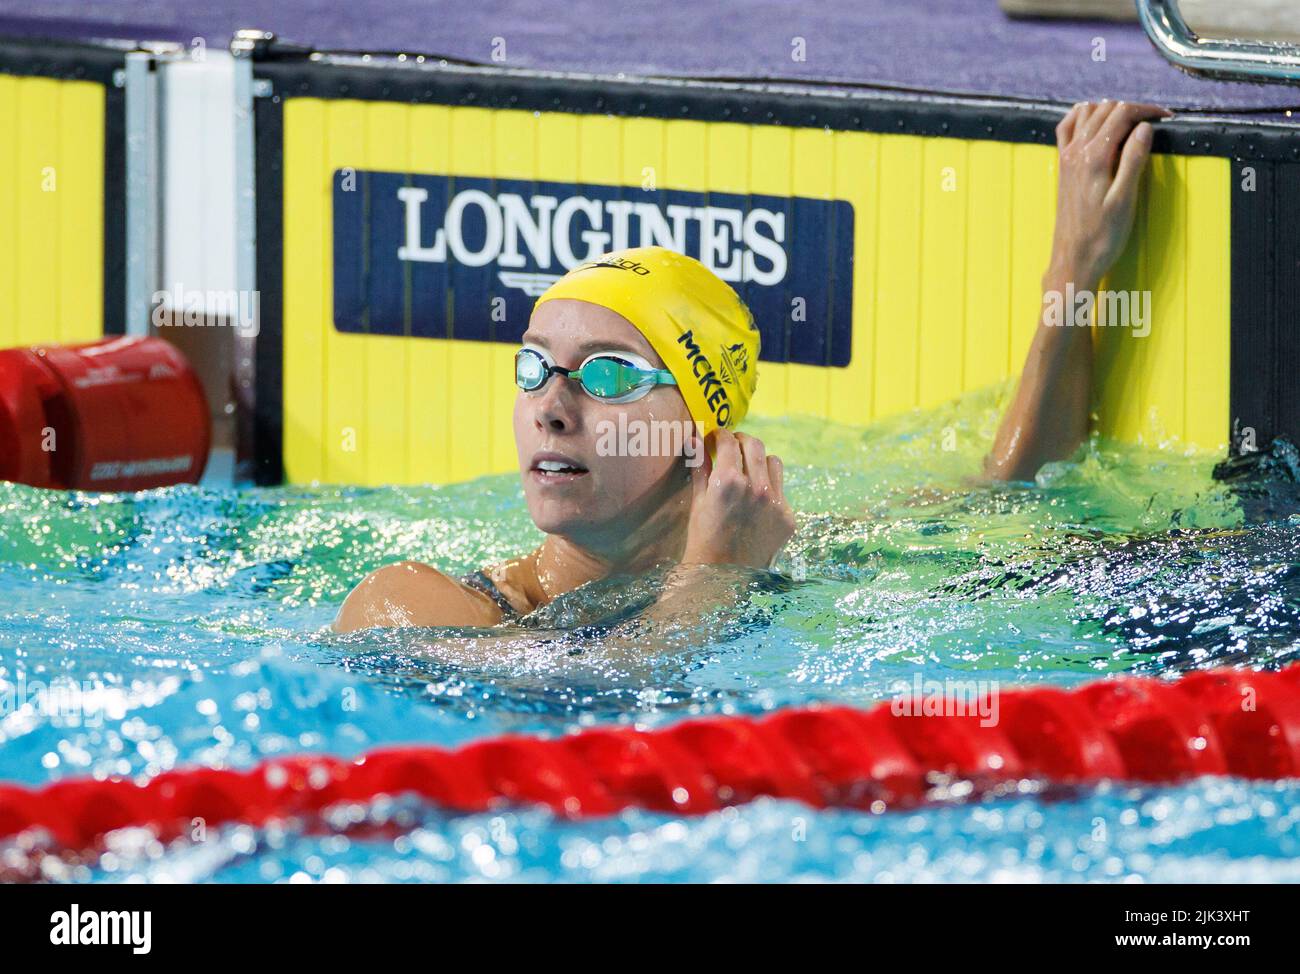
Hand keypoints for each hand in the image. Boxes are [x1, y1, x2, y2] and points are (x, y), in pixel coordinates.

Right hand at [680, 429, 794, 568]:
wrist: (722, 577)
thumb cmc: (702, 540)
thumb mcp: (697, 501)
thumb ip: (699, 467)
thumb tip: (695, 440)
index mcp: (729, 481)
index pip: (728, 441)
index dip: (719, 435)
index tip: (714, 438)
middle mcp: (756, 488)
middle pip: (754, 444)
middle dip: (740, 440)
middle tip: (732, 446)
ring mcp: (775, 503)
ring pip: (773, 462)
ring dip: (759, 460)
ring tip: (748, 470)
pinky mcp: (787, 517)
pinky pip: (781, 489)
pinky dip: (769, 487)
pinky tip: (756, 500)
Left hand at [1048, 100, 1171, 286]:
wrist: (1074, 258)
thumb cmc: (1103, 236)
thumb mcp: (1126, 199)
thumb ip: (1134, 159)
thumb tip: (1145, 127)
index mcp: (1094, 157)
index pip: (1123, 114)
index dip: (1148, 111)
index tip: (1168, 118)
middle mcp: (1076, 152)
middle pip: (1106, 109)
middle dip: (1133, 109)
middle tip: (1155, 122)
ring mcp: (1066, 157)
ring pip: (1085, 114)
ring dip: (1109, 110)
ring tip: (1131, 122)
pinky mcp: (1063, 166)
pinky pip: (1066, 129)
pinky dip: (1081, 117)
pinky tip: (1095, 122)